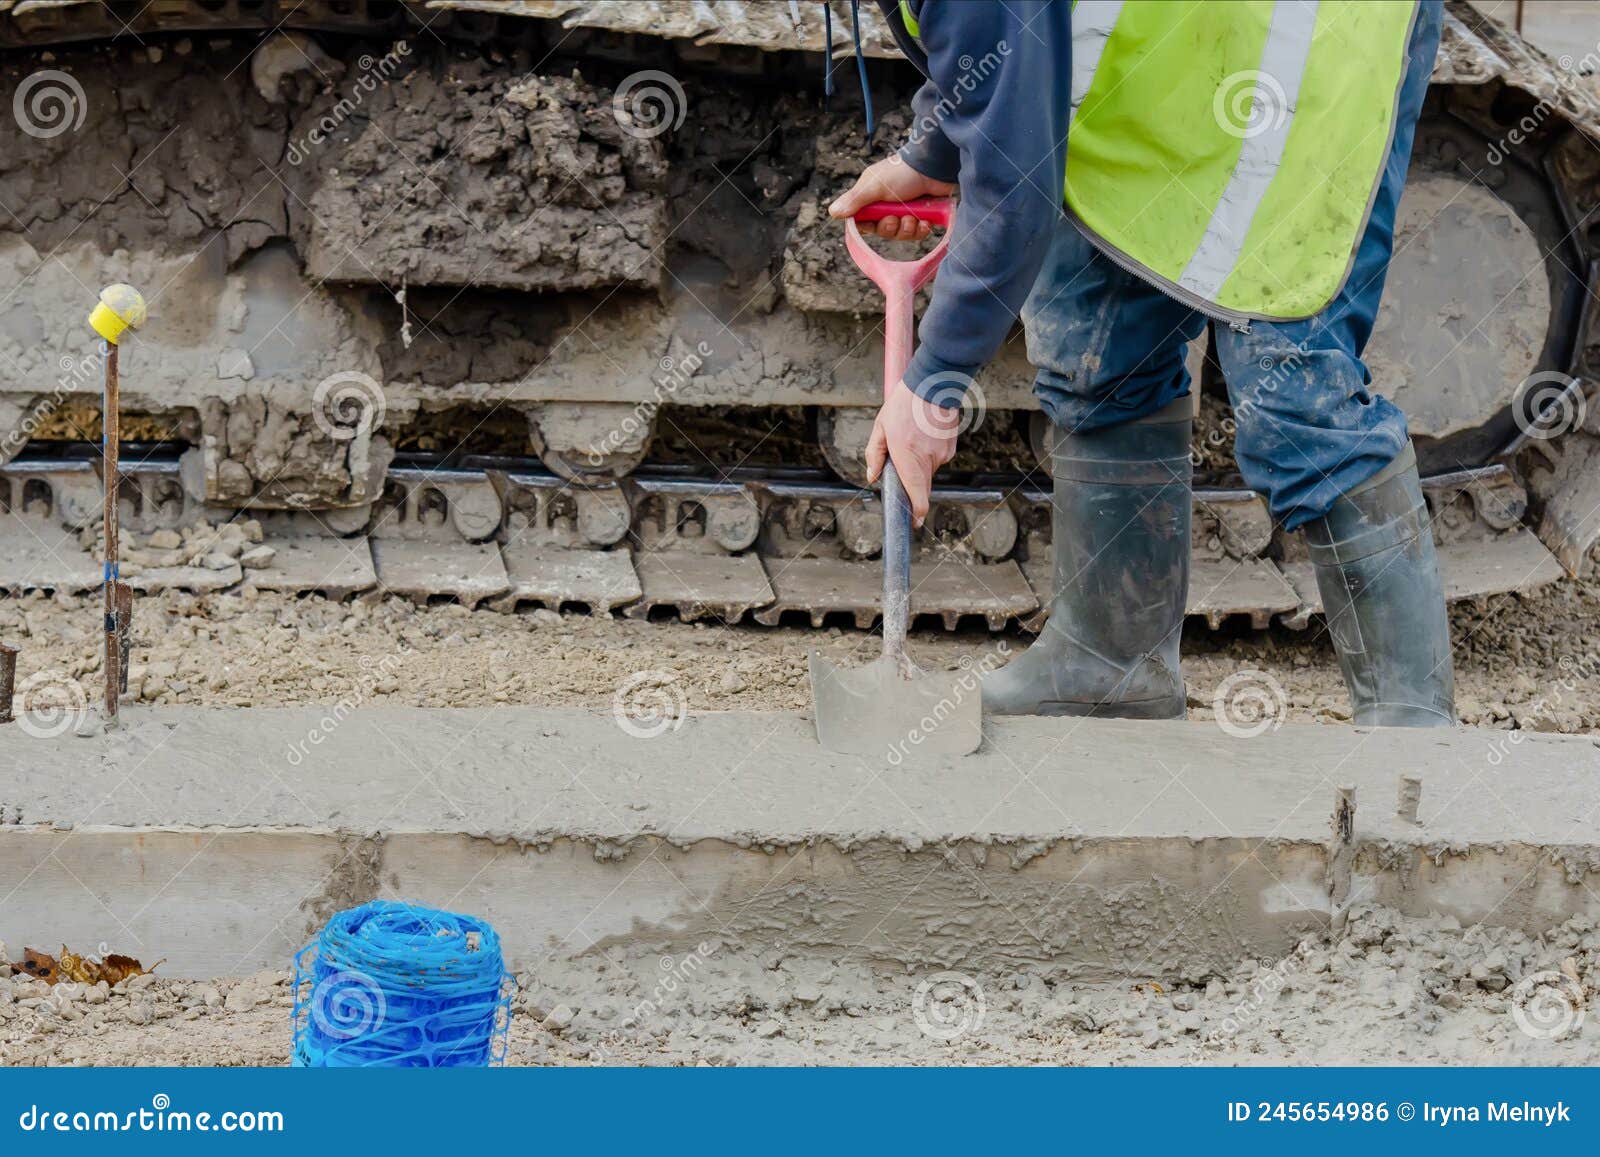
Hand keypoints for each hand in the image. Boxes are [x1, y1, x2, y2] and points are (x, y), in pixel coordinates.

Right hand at [828, 156, 955, 240]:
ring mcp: (905, 210)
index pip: (863, 221)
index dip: (869, 226)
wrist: (934, 168)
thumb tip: (832, 213)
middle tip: (896, 218)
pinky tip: (925, 221)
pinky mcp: (922, 215)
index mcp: (872, 197)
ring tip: (914, 216)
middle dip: (890, 228)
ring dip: (907, 228)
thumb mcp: (874, 186)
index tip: (874, 222)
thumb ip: (854, 201)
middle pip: (883, 230)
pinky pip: (917, 233)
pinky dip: (921, 229)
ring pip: (900, 234)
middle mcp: (887, 205)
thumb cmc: (902, 173)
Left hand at [866, 380, 959, 526]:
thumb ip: (874, 455)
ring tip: (912, 438)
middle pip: (921, 486)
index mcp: (907, 456)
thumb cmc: (904, 404)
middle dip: (912, 484)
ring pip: (928, 471)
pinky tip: (923, 435)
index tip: (913, 521)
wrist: (933, 384)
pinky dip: (929, 453)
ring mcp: (942, 454)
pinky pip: (937, 459)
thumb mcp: (880, 427)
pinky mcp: (950, 448)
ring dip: (919, 464)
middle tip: (903, 463)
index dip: (916, 512)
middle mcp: (927, 459)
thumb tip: (872, 476)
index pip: (917, 494)